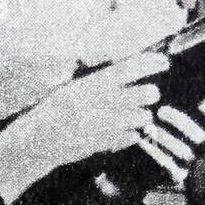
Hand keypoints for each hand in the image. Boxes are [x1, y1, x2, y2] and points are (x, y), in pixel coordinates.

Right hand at [0, 51, 204, 203]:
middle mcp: (105, 102)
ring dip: (140, 115)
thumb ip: (98, 79)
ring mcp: (109, 124)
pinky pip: (134, 136)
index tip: (164, 61)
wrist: (40, 140)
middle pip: (147, 93)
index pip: (131, 68)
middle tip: (146, 93)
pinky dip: (130, 133)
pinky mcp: (109, 143)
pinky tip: (118, 131)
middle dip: (150, 93)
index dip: (151, 63)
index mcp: (94, 84)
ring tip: (129, 114)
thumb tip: (123, 68)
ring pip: (144, 116)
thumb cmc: (54, 110)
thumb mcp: (73, 86)